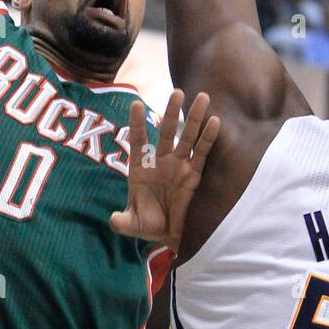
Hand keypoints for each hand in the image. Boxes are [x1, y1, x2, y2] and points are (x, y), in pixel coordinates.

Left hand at [110, 90, 219, 252]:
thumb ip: (123, 221)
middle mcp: (161, 161)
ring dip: (194, 118)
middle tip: (177, 92)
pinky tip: (215, 121)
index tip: (135, 104)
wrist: (170, 235)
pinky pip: (202, 153)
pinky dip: (208, 138)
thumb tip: (113, 220)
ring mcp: (179, 165)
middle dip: (172, 112)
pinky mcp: (194, 174)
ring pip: (187, 137)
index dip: (136, 123)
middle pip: (166, 131)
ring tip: (202, 97)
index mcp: (141, 167)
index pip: (138, 140)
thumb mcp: (134, 224)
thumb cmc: (150, 224)